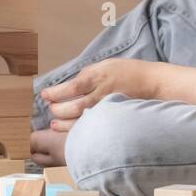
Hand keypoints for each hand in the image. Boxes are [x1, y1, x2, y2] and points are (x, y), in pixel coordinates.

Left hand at [40, 59, 158, 130]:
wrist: (151, 82)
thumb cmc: (126, 71)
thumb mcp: (104, 65)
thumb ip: (86, 75)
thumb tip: (68, 86)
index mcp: (97, 76)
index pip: (71, 87)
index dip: (54, 93)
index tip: (44, 95)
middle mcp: (101, 92)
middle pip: (74, 106)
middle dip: (57, 109)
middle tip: (50, 108)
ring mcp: (108, 107)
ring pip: (81, 119)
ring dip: (64, 123)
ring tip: (54, 123)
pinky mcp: (113, 116)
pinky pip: (92, 125)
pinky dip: (78, 129)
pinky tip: (70, 130)